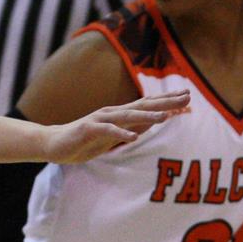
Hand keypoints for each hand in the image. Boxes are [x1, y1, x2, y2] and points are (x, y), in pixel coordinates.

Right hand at [42, 91, 189, 163]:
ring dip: (147, 115)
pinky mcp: (88, 129)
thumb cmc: (86, 140)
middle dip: (165, 102)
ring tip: (165, 116)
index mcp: (120, 114)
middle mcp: (113, 113)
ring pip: (128, 116)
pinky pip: (107, 131)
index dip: (168, 101)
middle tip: (187, 97)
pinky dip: (121, 134)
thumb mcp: (116, 136)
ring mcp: (100, 119)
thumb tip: (157, 119)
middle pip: (143, 105)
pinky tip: (133, 138)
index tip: (188, 98)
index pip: (148, 105)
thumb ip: (135, 127)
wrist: (54, 144)